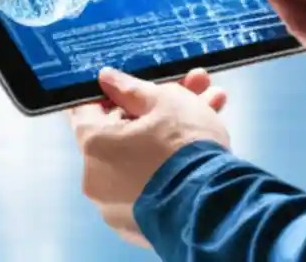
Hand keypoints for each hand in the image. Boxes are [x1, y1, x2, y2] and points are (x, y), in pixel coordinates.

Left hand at [68, 68, 229, 247]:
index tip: (130, 85)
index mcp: (93, 145)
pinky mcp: (141, 226)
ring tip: (213, 104)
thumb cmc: (185, 148)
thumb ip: (132, 88)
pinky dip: (172, 164)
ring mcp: (117, 206)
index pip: (86, 110)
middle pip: (125, 131)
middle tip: (191, 87)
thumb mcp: (164, 104)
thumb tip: (106, 78)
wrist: (218, 209)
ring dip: (174, 131)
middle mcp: (96, 179)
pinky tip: (208, 142)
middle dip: (158, 107)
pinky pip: (152, 183)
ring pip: (144, 155)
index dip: (110, 92)